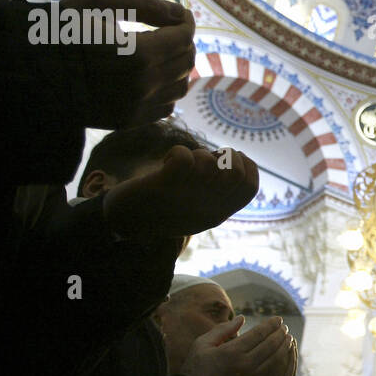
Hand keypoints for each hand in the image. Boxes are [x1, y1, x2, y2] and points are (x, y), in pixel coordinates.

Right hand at [60, 0, 195, 126]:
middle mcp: (142, 85)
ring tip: (160, 52)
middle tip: (169, 30)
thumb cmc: (60, 28)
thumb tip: (180, 14)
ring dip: (177, 67)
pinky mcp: (128, 121)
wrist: (28, 71)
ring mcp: (136, 107)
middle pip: (185, 61)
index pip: (184, 37)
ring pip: (180, 87)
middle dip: (183, 42)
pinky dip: (165, 90)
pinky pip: (166, 107)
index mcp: (136, 53)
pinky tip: (149, 76)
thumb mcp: (95, 1)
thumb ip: (143, 5)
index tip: (180, 15)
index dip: (186, 22)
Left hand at [103, 145, 259, 237]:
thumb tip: (234, 160)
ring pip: (209, 164)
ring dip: (200, 154)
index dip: (247, 165)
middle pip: (236, 173)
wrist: (124, 223)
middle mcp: (206, 207)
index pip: (251, 187)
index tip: (228, 160)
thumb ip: (216, 192)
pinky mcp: (162, 186)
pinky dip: (178, 152)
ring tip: (185, 161)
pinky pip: (183, 159)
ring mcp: (185, 197)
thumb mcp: (196, 207)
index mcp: (217, 213)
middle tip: (207, 158)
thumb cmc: (162, 211)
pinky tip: (168, 160)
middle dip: (226, 155)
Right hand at [179, 315, 294, 375]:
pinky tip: (289, 361)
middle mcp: (246, 370)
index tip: (278, 320)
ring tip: (289, 342)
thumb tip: (243, 318)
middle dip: (281, 335)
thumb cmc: (195, 374)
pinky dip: (288, 369)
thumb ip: (222, 329)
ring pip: (281, 364)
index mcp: (232, 354)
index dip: (272, 325)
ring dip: (288, 350)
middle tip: (285, 330)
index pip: (261, 334)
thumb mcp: (201, 346)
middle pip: (273, 347)